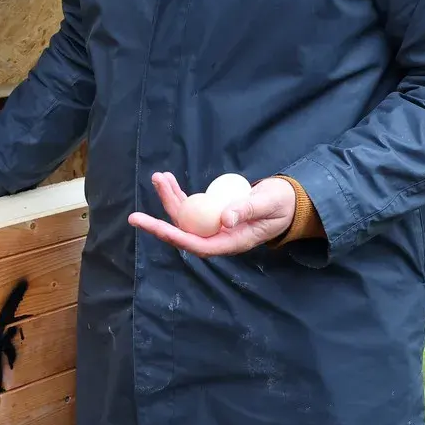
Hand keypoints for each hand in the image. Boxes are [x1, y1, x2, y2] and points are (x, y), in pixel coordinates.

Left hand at [128, 172, 296, 256]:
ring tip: (158, 178)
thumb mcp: (268, 204)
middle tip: (135, 215)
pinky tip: (168, 180)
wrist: (288, 201)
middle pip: (184, 232)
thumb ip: (248, 210)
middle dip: (161, 220)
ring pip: (185, 217)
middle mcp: (219, 237)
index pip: (198, 246)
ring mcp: (214, 226)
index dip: (176, 238)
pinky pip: (191, 206)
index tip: (157, 228)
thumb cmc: (281, 204)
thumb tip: (224, 219)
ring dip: (169, 199)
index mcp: (232, 242)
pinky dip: (179, 193)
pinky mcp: (213, 213)